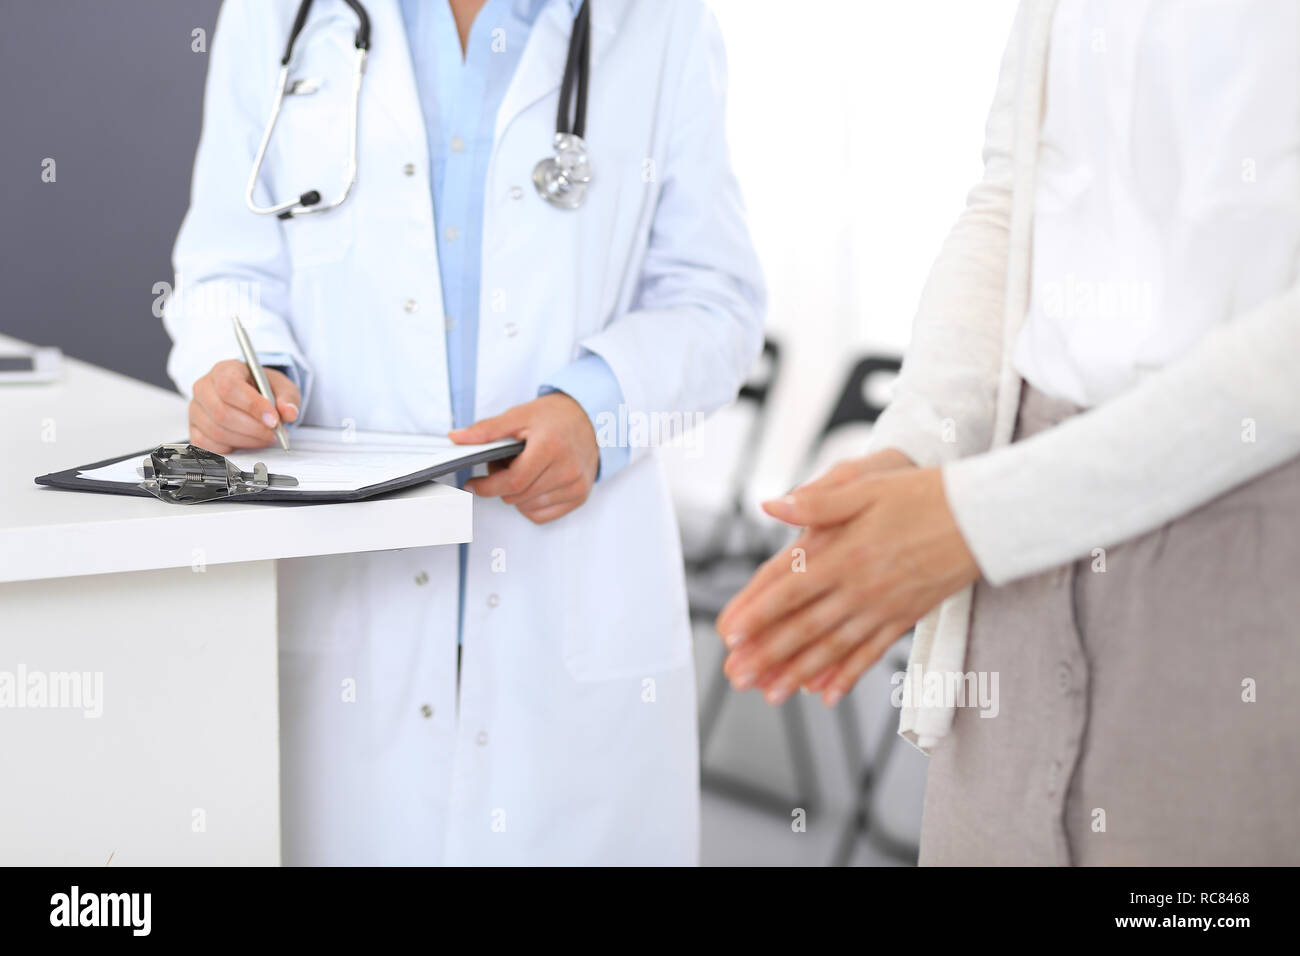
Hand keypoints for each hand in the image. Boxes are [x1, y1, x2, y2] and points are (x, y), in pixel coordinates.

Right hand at [189, 359, 299, 452]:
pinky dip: (232, 447)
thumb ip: (287, 398)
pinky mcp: (194, 429)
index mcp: (224, 370)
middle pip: (222, 412)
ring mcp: (196, 410)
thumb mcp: (281, 387)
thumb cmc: (263, 389)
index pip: (230, 386)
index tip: (274, 420)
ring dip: (247, 440)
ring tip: (266, 437)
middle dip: (254, 428)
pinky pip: (208, 445)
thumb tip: (289, 412)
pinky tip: (248, 441)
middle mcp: (204, 388)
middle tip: (275, 433)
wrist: (251, 395)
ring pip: (216, 431)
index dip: (252, 406)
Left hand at [450, 393, 599, 524]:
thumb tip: (456, 438)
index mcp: (551, 447)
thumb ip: (487, 430)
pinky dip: (529, 504)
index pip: (513, 481)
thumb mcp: (519, 415)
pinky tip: (534, 484)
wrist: (589, 419)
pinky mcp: (580, 496)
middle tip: (504, 464)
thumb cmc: (555, 417)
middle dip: (501, 485)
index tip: (473, 484)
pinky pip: (541, 516)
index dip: (487, 486)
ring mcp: (576, 486)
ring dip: (516, 494)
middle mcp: (567, 470)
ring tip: (523, 470)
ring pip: (527, 507)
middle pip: (518, 496)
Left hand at [715, 453, 978, 707]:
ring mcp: (882, 608)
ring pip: (832, 648)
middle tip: (736, 675)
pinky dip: (846, 676)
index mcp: (844, 553)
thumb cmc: (922, 495)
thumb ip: (817, 502)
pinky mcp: (905, 618)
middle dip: (766, 654)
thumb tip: (773, 505)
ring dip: (797, 673)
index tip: (728, 631)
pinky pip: (870, 653)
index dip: (755, 611)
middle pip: (803, 627)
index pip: (787, 588)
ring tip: (770, 694)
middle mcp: (859, 587)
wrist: (983, 518)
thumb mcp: (866, 487)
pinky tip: (826, 694)